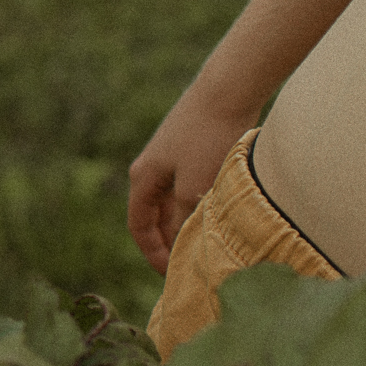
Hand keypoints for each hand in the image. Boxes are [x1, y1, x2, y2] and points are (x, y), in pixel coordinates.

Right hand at [127, 86, 257, 272]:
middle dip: (170, 242)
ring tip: (209, 244)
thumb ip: (185, 218)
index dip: (152, 253)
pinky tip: (220, 216)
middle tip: (193, 265)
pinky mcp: (191, 151)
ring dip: (187, 224)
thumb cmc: (207, 138)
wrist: (226, 91)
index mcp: (143, 178)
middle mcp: (152, 169)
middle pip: (155, 216)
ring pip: (174, 203)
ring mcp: (171, 158)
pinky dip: (199, 206)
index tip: (172, 274)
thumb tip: (183, 246)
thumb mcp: (195, 186)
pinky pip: (189, 189)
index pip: (139, 225)